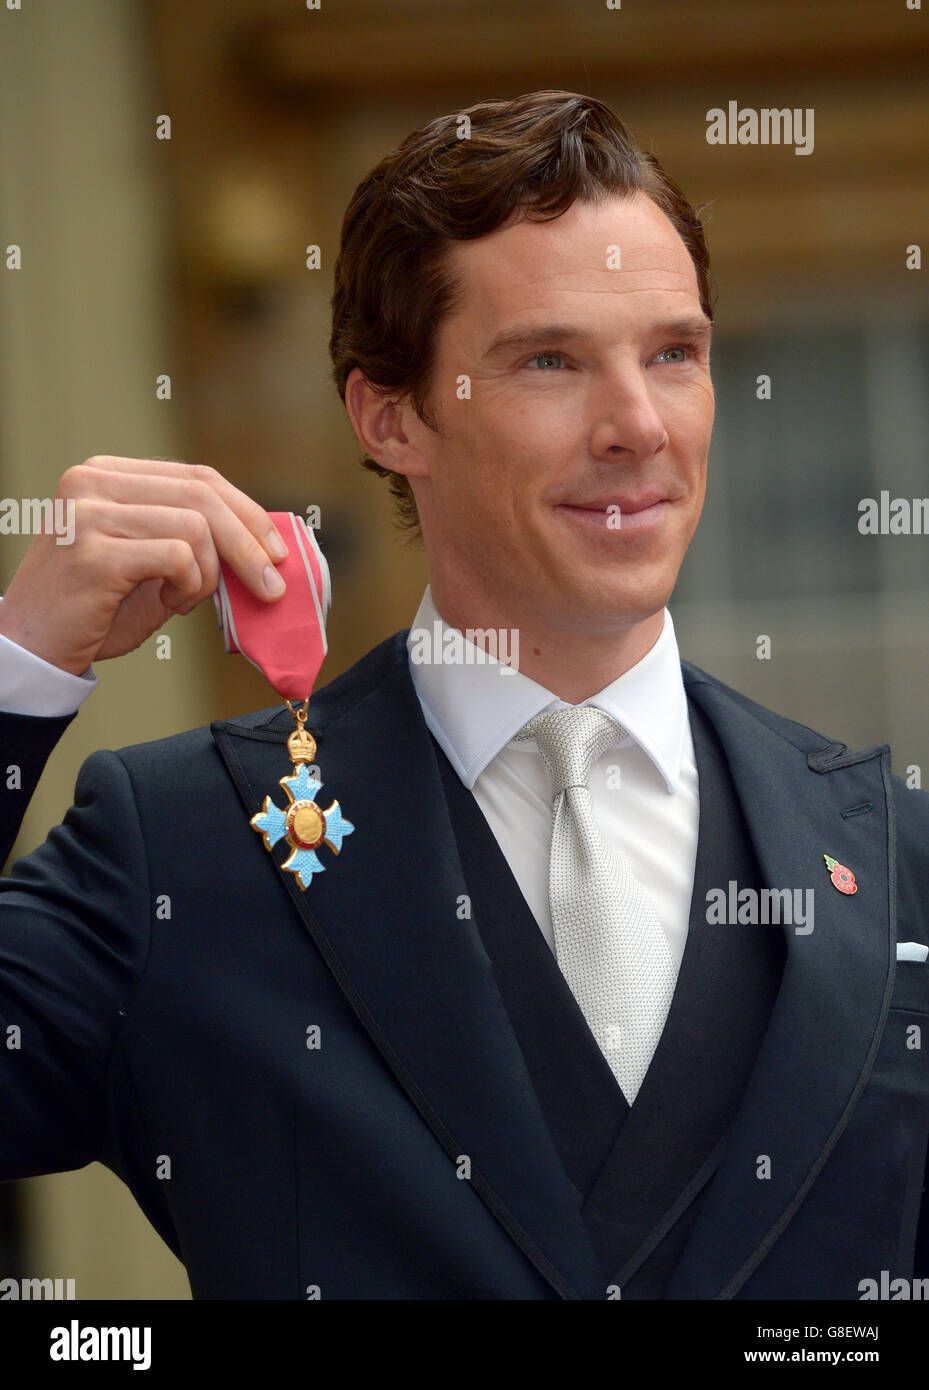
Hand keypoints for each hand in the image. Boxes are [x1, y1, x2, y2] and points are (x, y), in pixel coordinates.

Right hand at [0, 456, 289, 675]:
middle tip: (273, 585)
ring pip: (195, 527)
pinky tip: (167, 605)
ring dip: (208, 574)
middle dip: (250, 542)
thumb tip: (264, 543)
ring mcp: (88, 513)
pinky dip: (188, 587)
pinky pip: (178, 557)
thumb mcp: (152, 565)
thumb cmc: (96, 610)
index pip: (196, 476)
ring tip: (184, 601)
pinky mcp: (94, 552)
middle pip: (202, 494)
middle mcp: (92, 482)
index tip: (278, 549)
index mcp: (106, 474)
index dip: (246, 511)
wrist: (33, 649)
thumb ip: (195, 543)